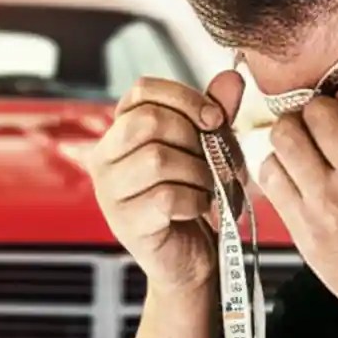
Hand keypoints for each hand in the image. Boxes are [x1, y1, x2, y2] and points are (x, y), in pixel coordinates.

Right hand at [87, 71, 245, 292]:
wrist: (189, 260)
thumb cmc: (194, 201)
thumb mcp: (208, 150)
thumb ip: (214, 115)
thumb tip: (232, 77)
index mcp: (119, 133)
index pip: (141, 91)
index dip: (184, 97)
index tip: (214, 119)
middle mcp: (104, 159)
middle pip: (148, 122)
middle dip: (193, 138)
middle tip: (213, 160)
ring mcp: (110, 193)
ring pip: (157, 160)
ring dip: (198, 173)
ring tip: (208, 188)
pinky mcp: (126, 222)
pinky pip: (166, 197)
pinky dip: (195, 201)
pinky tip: (198, 209)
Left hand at [256, 93, 337, 325]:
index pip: (320, 113)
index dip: (321, 106)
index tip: (329, 115)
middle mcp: (337, 192)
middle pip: (285, 132)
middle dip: (295, 122)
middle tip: (310, 131)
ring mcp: (314, 217)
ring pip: (270, 160)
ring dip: (284, 152)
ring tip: (306, 158)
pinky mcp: (300, 236)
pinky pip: (270, 191)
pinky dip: (279, 177)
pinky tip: (299, 180)